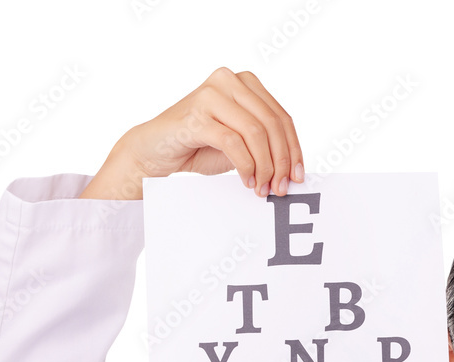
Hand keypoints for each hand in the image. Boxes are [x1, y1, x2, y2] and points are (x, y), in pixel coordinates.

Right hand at [78, 67, 303, 200]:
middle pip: (272, 124)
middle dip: (282, 161)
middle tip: (282, 188)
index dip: (294, 149)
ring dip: (265, 166)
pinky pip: (233, 142)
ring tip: (263, 188)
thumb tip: (295, 169)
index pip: (282, 117)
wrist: (155, 150)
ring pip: (256, 132)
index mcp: (244, 82)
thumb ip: (264, 145)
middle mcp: (228, 81)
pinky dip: (245, 166)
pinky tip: (248, 181)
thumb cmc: (199, 145)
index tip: (299, 176)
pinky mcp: (196, 114)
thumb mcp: (240, 143)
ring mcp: (211, 94)